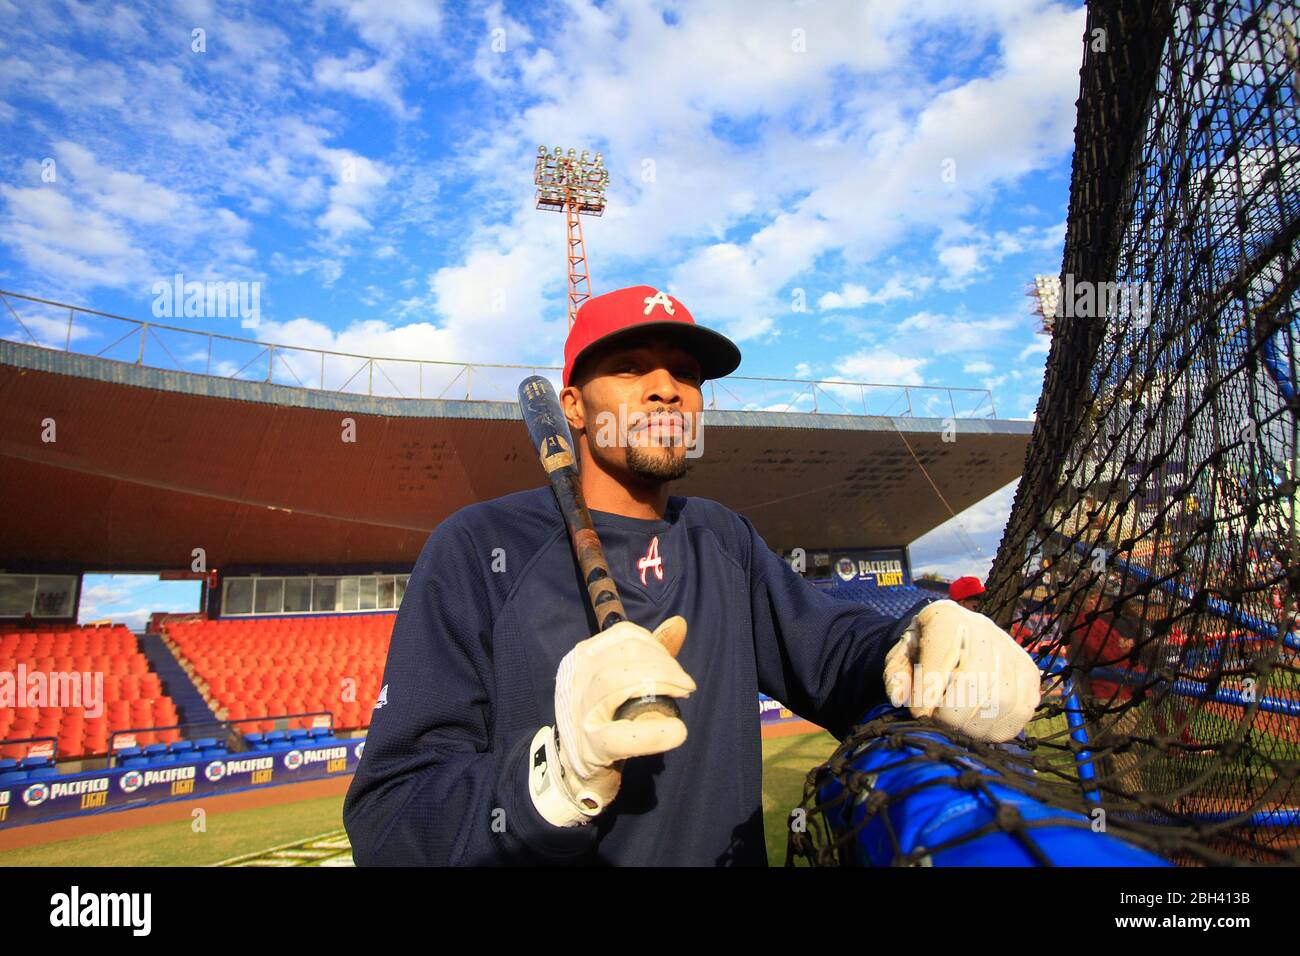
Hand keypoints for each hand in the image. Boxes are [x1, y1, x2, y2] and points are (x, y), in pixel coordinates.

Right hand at [529, 616, 693, 826]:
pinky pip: (621, 736)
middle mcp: (575, 679)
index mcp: (582, 657)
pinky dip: (653, 733)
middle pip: (625, 655)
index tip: (674, 667)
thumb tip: (679, 622)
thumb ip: (649, 653)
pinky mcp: (591, 748)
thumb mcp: (620, 680)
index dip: (657, 646)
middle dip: (665, 665)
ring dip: (662, 684)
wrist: (576, 766)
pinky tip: (676, 731)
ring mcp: (580, 713)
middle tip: (686, 685)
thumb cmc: (604, 715)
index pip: (624, 635)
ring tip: (684, 695)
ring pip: (617, 684)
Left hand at [882, 600, 1040, 742]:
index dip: (927, 695)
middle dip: (952, 715)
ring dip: (975, 725)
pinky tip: (977, 726)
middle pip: (977, 683)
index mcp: (947, 619)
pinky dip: (998, 728)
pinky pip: (1021, 711)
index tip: (918, 713)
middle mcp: (985, 630)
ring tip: (956, 726)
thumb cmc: (920, 651)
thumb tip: (901, 697)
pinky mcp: (1028, 673)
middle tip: (938, 723)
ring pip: (1002, 701)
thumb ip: (896, 677)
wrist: (948, 637)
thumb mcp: (898, 658)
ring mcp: (1011, 651)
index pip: (941, 661)